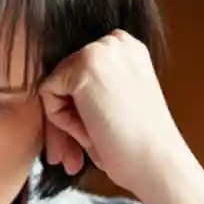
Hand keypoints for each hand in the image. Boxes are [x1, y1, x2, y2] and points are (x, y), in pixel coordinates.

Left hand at [40, 29, 191, 194]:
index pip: (80, 69)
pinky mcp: (82, 66)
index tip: (94, 132)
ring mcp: (99, 50)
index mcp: (127, 48)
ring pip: (56, 85)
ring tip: (95, 140)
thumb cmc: (138, 144)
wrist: (155, 161)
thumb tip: (51, 86)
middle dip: (69, 115)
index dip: (80, 105)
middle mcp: (115, 41)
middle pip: (65, 76)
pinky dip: (61, 121)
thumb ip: (93, 87)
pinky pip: (48, 94)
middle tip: (81, 150)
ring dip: (68, 120)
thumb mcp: (118, 102)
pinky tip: (91, 131)